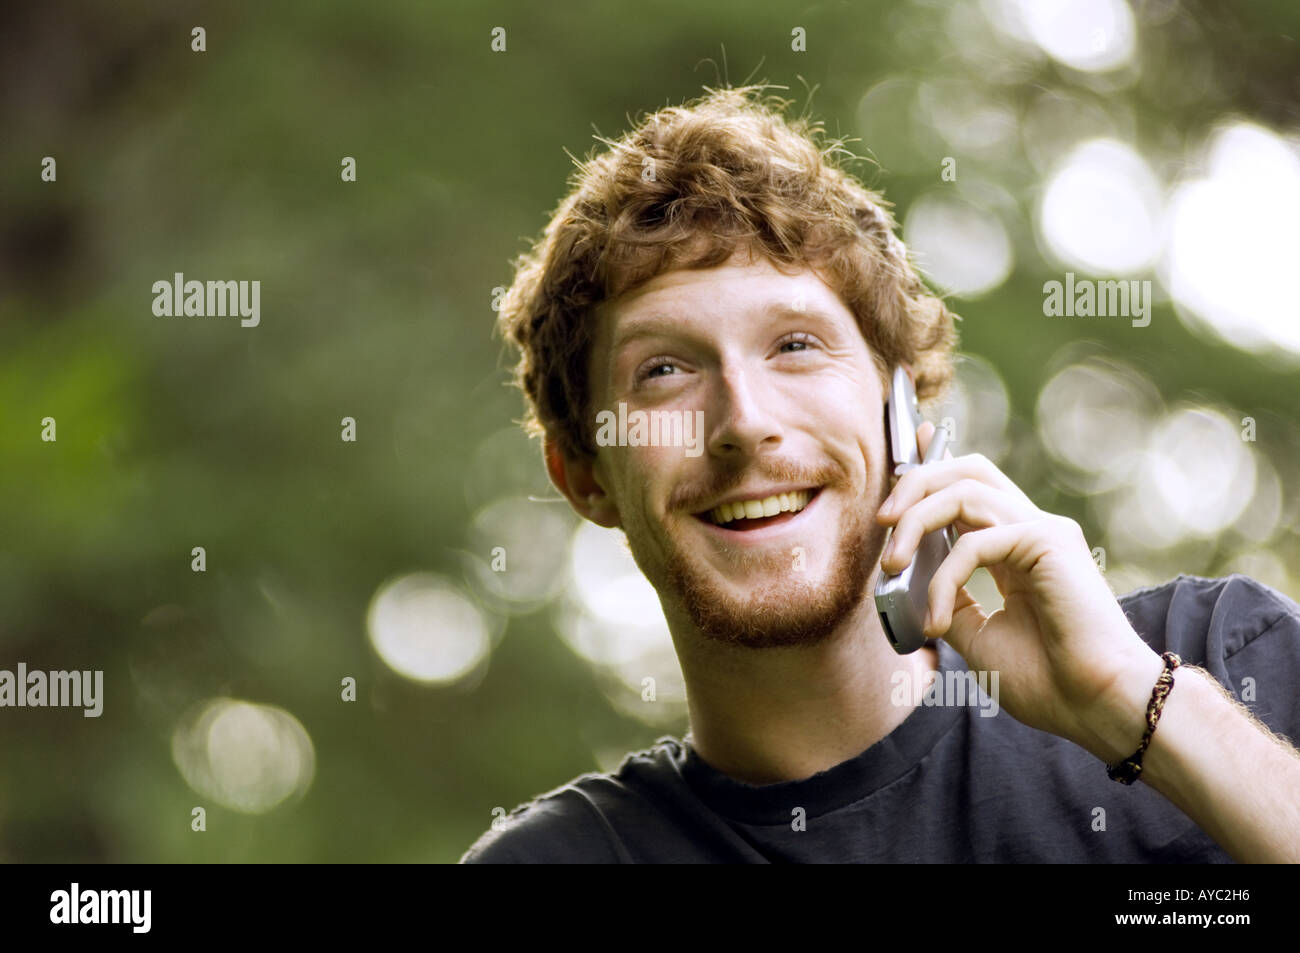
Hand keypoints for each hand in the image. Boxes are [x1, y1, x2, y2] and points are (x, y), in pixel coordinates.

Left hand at [876, 422, 1163, 760]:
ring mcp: (1043, 530)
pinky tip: (938, 621)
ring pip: (965, 491)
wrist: (1097, 708)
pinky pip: (974, 541)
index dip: (932, 466)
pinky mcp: (1049, 542)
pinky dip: (944, 578)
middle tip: (882, 522)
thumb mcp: (977, 636)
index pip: (969, 486)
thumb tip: (908, 581)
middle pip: (966, 470)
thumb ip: (948, 599)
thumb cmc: (1048, 681)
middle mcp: (1031, 528)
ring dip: (916, 521)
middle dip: (915, 483)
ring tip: (893, 565)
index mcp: (1015, 546)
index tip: (897, 462)